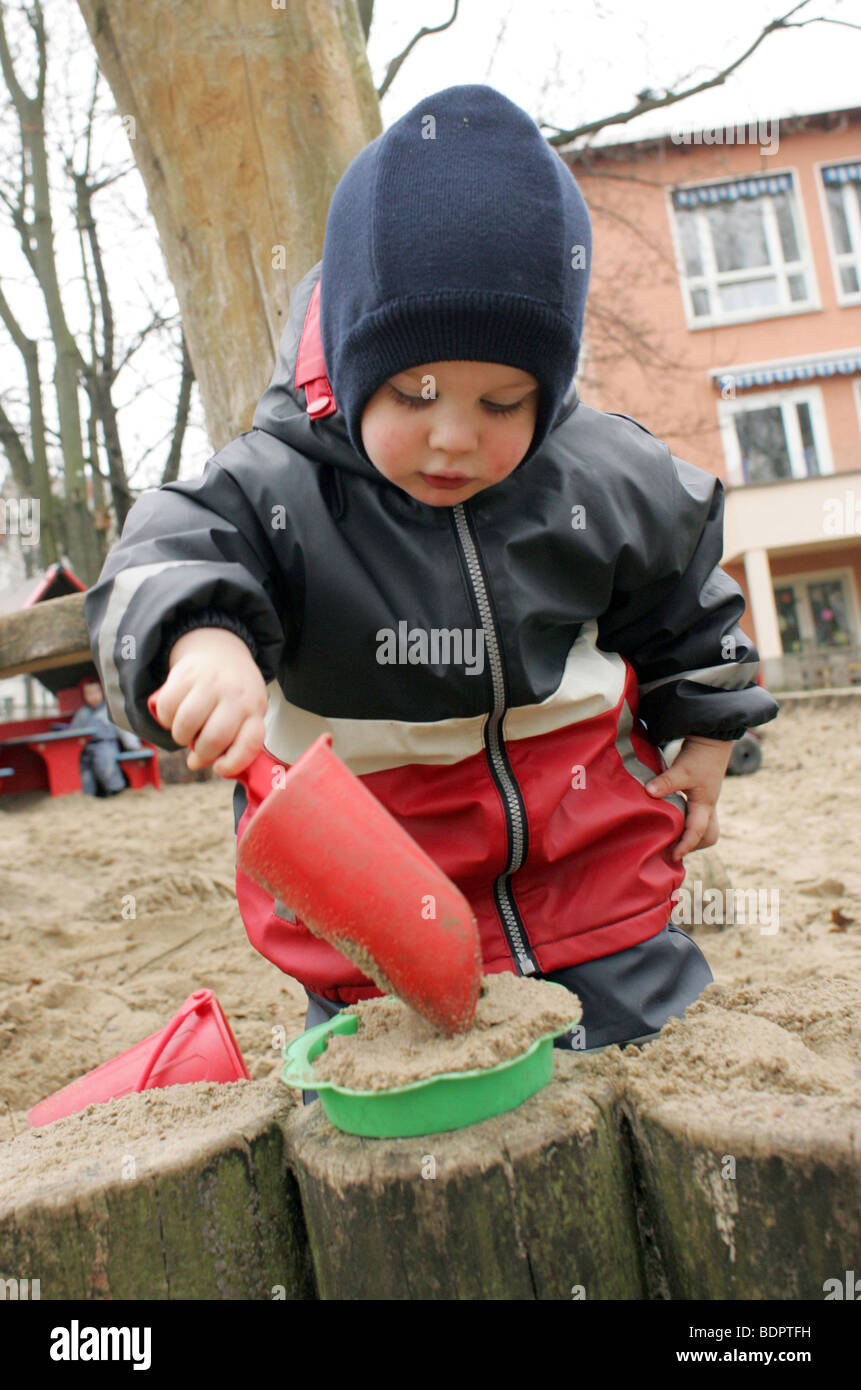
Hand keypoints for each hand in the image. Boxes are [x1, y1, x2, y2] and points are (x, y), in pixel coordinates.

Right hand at [147, 627, 266, 776]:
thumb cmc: (234, 695)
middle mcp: (235, 695)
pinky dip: (165, 719)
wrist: (221, 654)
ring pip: (186, 724)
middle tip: (197, 755)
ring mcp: (210, 682)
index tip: (218, 768)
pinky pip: (167, 707)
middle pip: (213, 739)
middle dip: (201, 755)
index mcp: (254, 710)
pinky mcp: (186, 674)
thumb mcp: (246, 714)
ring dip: (180, 737)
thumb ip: (233, 741)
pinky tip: (174, 716)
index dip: (231, 764)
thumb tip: (200, 763)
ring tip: (185, 733)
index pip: (249, 743)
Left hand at [644, 735, 732, 861]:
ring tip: (669, 839)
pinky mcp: (699, 795)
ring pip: (703, 827)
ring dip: (689, 835)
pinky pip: (695, 817)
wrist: (711, 739)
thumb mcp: (682, 770)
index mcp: (705, 804)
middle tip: (671, 850)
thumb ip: (667, 782)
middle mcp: (707, 806)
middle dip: (692, 845)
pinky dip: (685, 823)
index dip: (686, 846)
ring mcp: (705, 801)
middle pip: (707, 835)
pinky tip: (669, 821)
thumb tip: (649, 792)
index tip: (673, 856)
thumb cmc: (700, 756)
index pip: (698, 832)